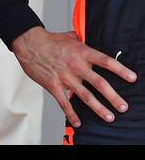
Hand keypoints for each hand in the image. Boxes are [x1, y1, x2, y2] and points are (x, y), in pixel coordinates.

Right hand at [11, 28, 136, 127]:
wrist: (28, 43)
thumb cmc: (48, 41)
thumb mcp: (69, 38)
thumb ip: (81, 42)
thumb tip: (86, 40)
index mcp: (82, 53)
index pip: (106, 62)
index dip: (121, 70)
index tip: (132, 78)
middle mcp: (76, 66)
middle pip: (100, 83)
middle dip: (113, 97)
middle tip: (123, 106)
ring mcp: (65, 77)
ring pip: (85, 96)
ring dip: (98, 108)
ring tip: (109, 117)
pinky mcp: (53, 85)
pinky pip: (64, 103)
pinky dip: (71, 114)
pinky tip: (78, 122)